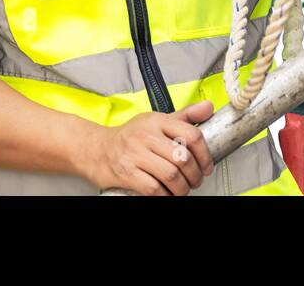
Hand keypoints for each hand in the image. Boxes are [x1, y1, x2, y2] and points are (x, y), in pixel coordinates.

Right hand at [80, 99, 214, 195]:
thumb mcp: (156, 121)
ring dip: (183, 188)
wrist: (95, 149)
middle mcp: (146, 136)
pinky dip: (166, 195)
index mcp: (157, 121)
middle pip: (183, 159)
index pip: (191, 134)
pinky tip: (167, 194)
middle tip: (196, 181)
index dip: (205, 154)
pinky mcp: (126, 173)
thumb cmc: (130, 136)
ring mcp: (135, 155)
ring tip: (183, 190)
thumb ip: (184, 116)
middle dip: (195, 175)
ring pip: (171, 176)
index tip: (207, 166)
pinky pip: (154, 189)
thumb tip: (208, 107)